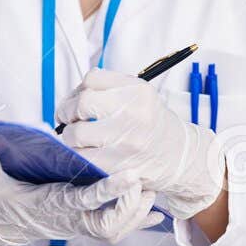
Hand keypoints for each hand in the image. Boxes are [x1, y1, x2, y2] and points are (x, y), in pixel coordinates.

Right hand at [0, 153, 159, 245]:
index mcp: (49, 207)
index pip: (83, 201)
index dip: (108, 190)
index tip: (130, 176)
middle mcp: (67, 220)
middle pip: (108, 226)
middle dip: (130, 207)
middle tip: (143, 183)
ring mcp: (76, 225)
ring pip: (115, 230)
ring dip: (136, 213)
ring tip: (150, 191)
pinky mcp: (82, 224)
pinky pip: (116, 230)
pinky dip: (137, 221)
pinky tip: (154, 212)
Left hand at [56, 68, 222, 218]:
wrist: (178, 155)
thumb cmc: (152, 123)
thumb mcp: (140, 95)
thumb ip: (109, 87)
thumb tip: (73, 94)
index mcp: (138, 91)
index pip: (91, 80)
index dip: (78, 89)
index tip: (77, 99)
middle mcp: (134, 113)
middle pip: (81, 104)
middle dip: (67, 111)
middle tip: (68, 117)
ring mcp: (125, 141)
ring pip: (75, 134)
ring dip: (70, 135)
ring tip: (80, 136)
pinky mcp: (117, 165)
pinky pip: (81, 157)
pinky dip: (78, 154)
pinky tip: (87, 150)